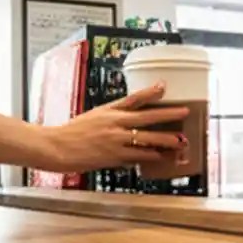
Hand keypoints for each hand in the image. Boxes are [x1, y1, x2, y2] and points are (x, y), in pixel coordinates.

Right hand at [35, 82, 189, 172]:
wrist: (57, 147)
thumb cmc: (73, 133)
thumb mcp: (94, 116)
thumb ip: (114, 115)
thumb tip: (132, 116)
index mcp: (109, 111)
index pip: (133, 98)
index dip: (150, 91)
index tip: (164, 86)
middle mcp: (114, 123)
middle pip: (147, 116)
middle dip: (168, 114)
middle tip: (185, 112)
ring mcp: (115, 140)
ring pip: (146, 138)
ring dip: (166, 140)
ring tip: (181, 141)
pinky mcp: (114, 156)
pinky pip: (137, 156)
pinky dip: (150, 156)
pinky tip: (161, 157)